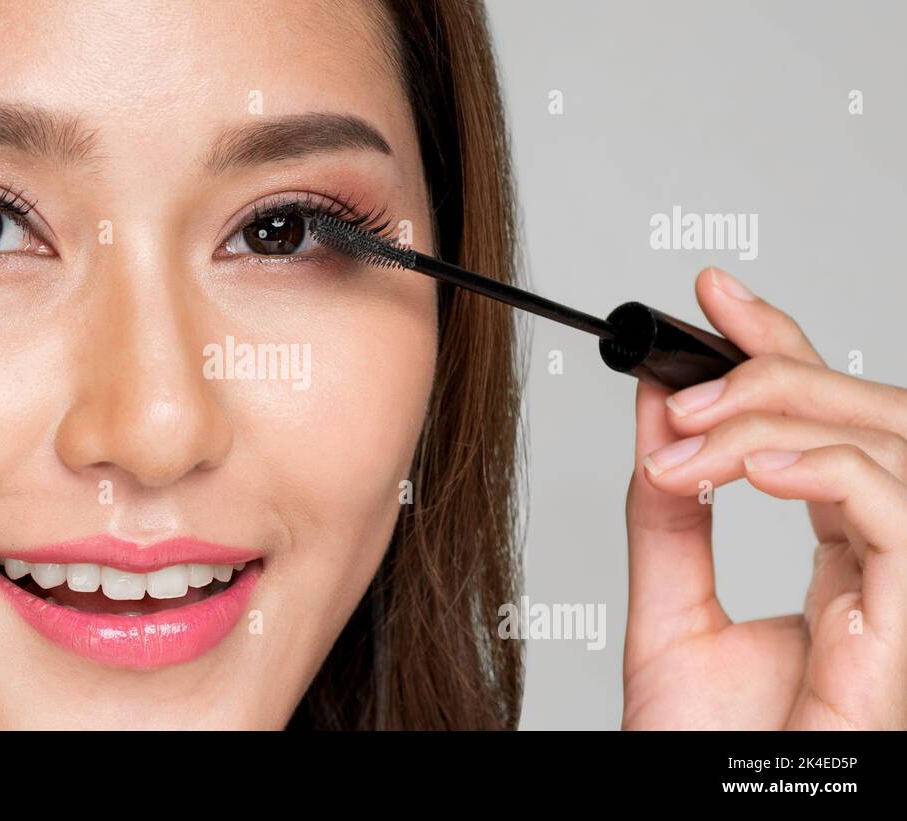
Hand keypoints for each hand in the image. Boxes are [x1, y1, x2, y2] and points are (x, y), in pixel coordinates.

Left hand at [621, 267, 906, 728]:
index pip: (831, 423)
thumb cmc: (702, 747)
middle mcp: (883, 566)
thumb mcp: (667, 608)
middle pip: (873, 420)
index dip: (783, 349)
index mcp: (839, 557)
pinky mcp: (905, 633)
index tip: (714, 298)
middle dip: (775, 370)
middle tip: (683, 373)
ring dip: (781, 420)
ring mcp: (904, 595)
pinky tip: (756, 469)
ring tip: (692, 438)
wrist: (702, 805)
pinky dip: (831, 472)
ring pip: (893, 450)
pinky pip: (900, 519)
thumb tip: (654, 415)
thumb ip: (668, 513)